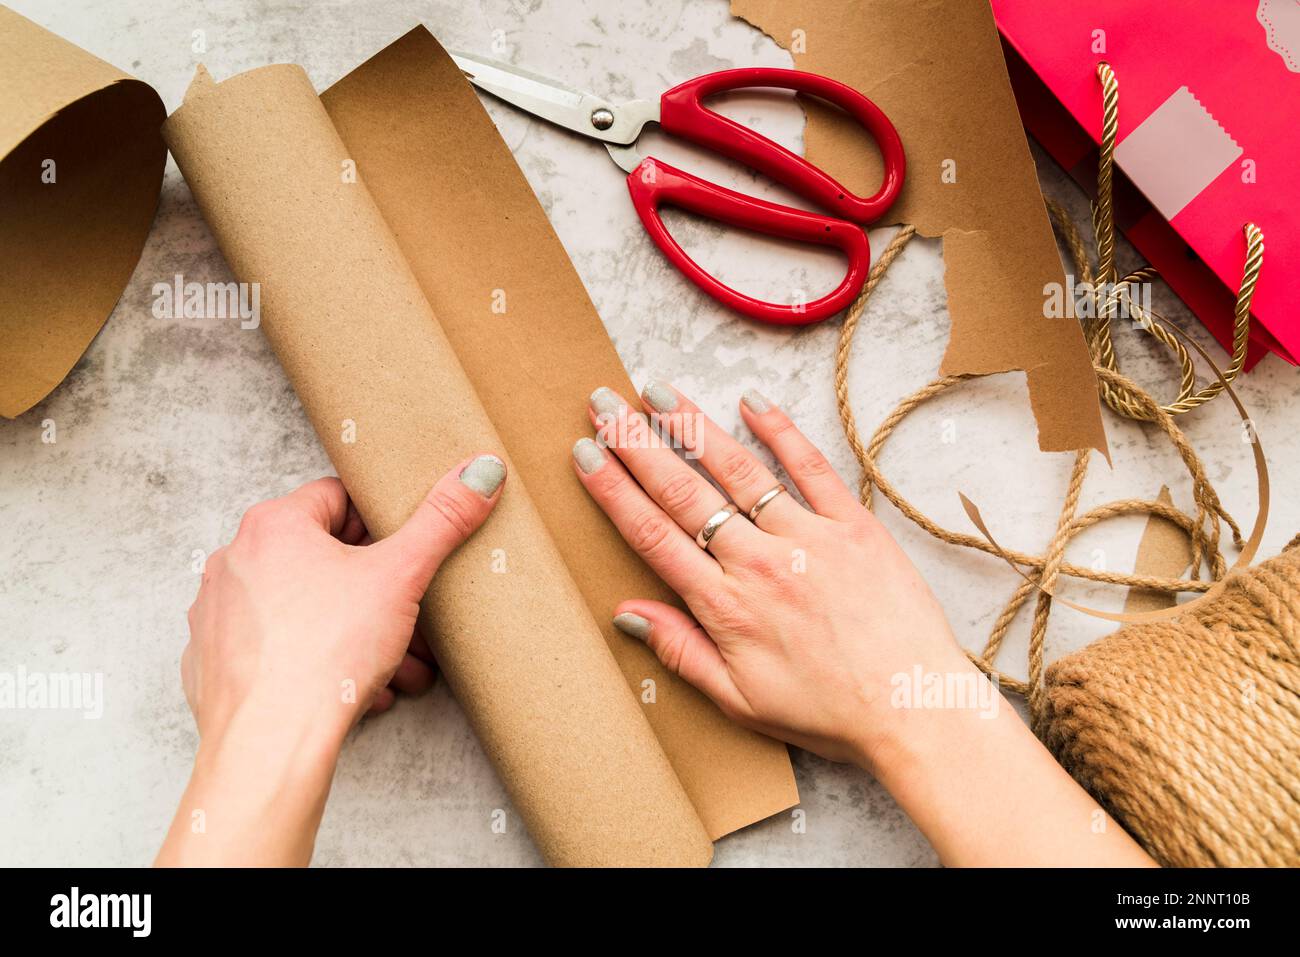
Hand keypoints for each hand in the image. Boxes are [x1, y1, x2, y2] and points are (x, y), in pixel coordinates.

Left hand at [159, 454, 505, 865]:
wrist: (271, 742)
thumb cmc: (327, 653)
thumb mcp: (401, 576)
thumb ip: (443, 519)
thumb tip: (479, 470)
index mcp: (273, 524)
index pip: (338, 499)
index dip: (380, 527)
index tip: (403, 557)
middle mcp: (235, 559)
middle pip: (321, 559)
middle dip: (374, 592)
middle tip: (409, 620)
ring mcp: (216, 612)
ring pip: (300, 608)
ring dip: (350, 631)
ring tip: (392, 665)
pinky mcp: (211, 661)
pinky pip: (273, 649)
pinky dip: (312, 661)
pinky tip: (350, 688)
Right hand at [572, 383, 962, 767]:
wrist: (915, 709)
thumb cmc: (829, 713)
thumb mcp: (740, 700)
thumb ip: (680, 651)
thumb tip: (625, 614)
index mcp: (726, 608)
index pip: (653, 535)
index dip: (613, 490)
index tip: (586, 453)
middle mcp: (760, 563)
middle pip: (684, 492)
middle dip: (638, 443)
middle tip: (604, 403)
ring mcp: (809, 538)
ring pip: (739, 471)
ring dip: (694, 426)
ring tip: (657, 391)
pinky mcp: (854, 526)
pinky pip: (811, 467)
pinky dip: (780, 431)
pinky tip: (751, 400)